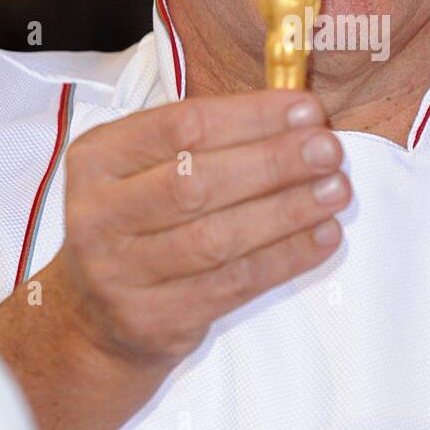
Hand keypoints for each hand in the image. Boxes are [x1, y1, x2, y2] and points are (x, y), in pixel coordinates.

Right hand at [59, 89, 349, 366]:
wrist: (93, 319)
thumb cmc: (139, 223)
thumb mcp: (146, 169)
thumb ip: (209, 140)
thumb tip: (298, 119)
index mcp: (97, 159)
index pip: (181, 126)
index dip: (251, 116)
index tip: (305, 110)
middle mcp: (97, 215)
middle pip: (198, 182)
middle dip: (273, 162)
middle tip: (329, 150)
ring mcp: (120, 273)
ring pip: (219, 238)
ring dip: (288, 210)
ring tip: (336, 190)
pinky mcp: (154, 319)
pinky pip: (234, 282)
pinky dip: (286, 256)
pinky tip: (323, 235)